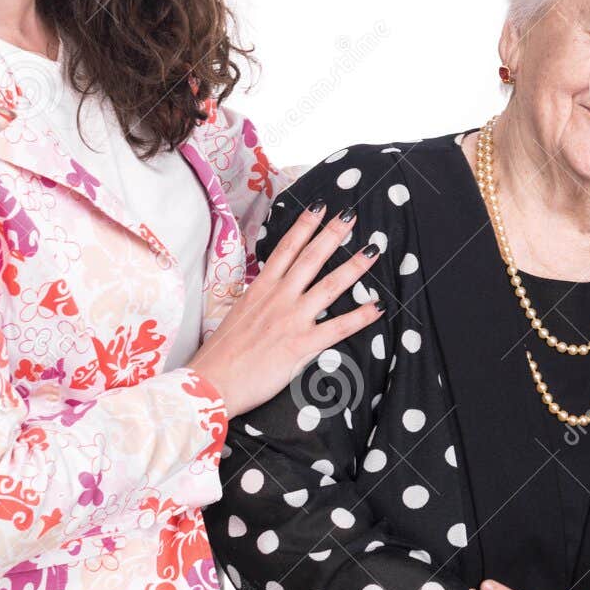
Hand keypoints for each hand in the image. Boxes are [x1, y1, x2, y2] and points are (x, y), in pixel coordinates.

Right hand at [191, 203, 383, 416]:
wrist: (211, 381)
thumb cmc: (221, 354)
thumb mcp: (236, 314)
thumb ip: (257, 300)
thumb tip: (267, 292)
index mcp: (261, 288)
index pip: (286, 249)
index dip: (304, 226)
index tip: (319, 208)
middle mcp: (278, 298)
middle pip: (311, 258)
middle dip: (333, 235)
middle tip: (351, 216)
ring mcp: (291, 319)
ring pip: (329, 286)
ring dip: (354, 268)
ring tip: (372, 252)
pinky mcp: (300, 344)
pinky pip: (338, 328)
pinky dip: (360, 317)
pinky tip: (378, 307)